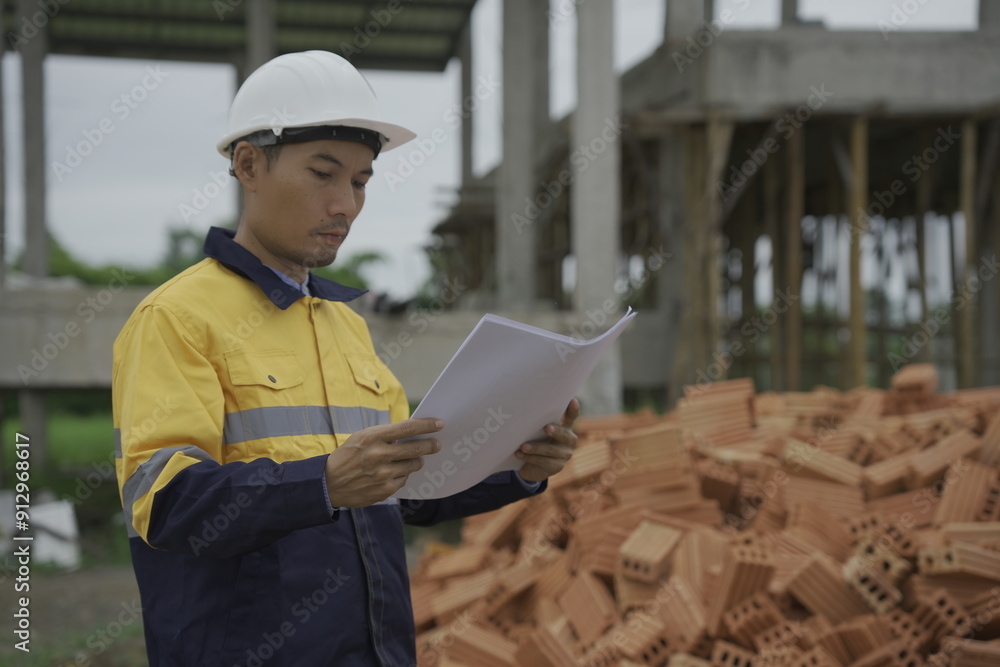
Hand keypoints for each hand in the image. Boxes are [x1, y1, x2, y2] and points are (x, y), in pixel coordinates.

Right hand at [325, 418, 442, 506]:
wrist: (328, 484)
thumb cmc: (348, 456)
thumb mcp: (362, 438)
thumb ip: (385, 435)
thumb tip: (411, 434)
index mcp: (372, 438)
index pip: (407, 428)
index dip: (426, 425)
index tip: (439, 424)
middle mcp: (378, 456)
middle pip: (415, 449)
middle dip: (430, 445)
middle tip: (437, 444)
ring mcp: (382, 475)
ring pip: (412, 465)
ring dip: (416, 461)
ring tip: (415, 458)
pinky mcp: (384, 490)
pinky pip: (403, 480)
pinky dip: (402, 475)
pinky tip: (395, 472)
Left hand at [515, 398, 578, 482]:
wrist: (533, 467)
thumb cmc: (536, 442)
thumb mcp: (538, 431)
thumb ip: (538, 422)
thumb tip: (523, 408)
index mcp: (566, 428)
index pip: (572, 417)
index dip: (573, 409)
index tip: (572, 400)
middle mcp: (569, 441)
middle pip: (564, 435)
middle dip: (555, 431)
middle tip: (546, 428)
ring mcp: (564, 455)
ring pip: (550, 450)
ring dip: (535, 447)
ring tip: (522, 446)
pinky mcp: (557, 467)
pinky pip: (543, 462)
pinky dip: (529, 457)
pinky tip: (519, 454)